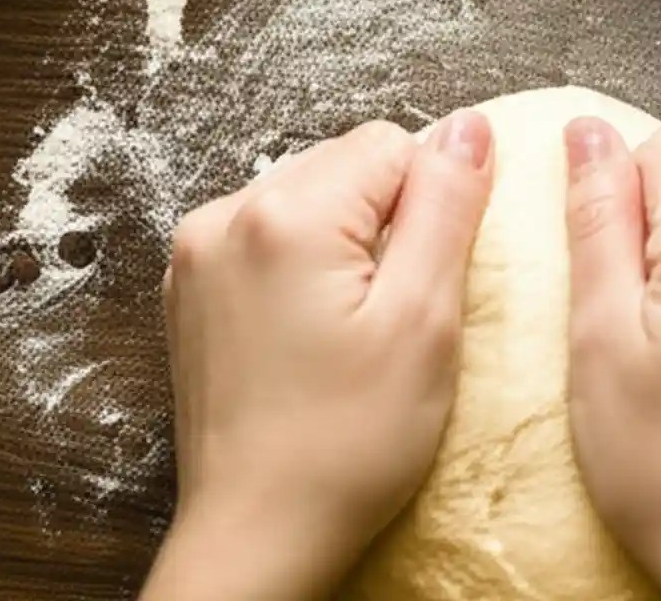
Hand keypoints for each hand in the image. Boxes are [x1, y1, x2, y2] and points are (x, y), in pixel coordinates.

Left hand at [143, 114, 493, 599]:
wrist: (260, 535)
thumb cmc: (350, 442)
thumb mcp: (425, 321)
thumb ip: (447, 207)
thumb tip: (469, 126)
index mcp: (284, 214)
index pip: (393, 144)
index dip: (430, 207)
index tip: (425, 281)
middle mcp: (223, 216)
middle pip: (345, 167)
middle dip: (385, 223)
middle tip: (393, 312)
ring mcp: (196, 254)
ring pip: (309, 200)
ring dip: (345, 246)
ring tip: (353, 329)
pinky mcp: (190, 290)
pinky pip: (269, 239)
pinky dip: (305, 269)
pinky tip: (316, 334)